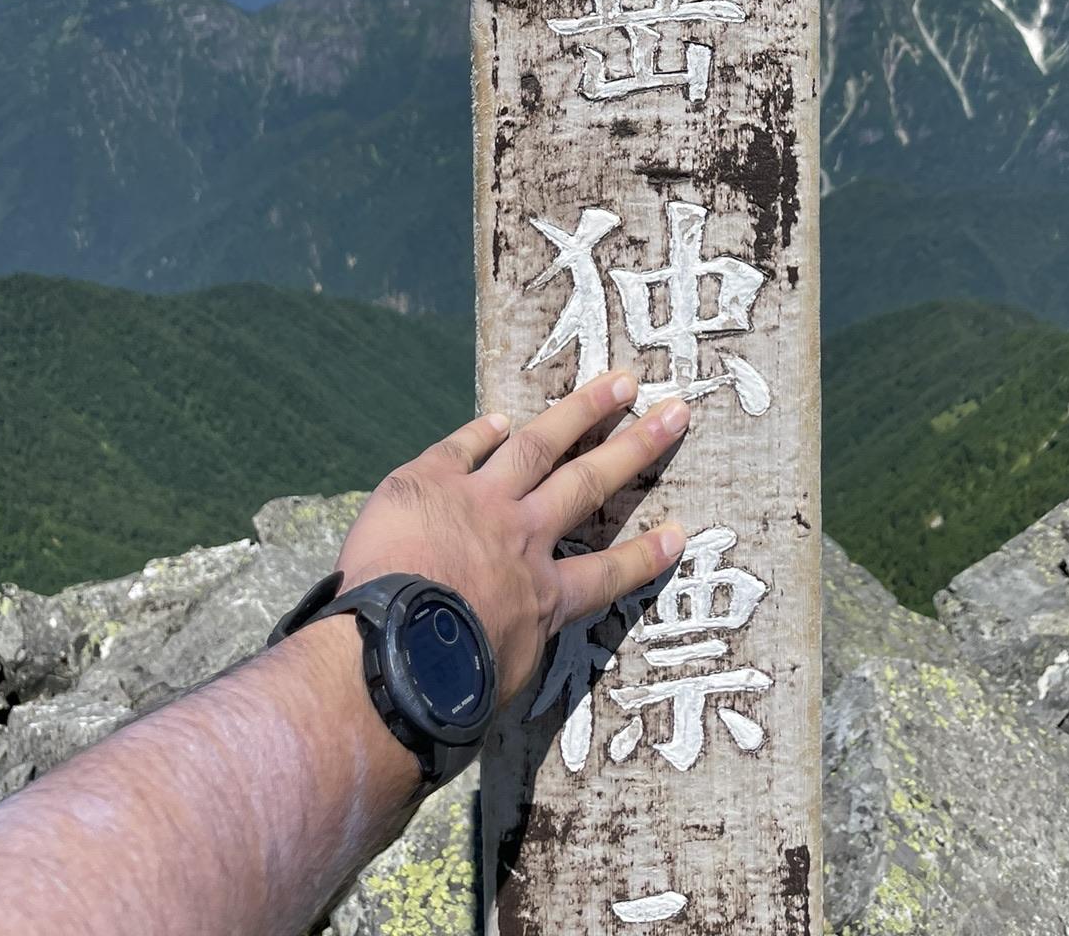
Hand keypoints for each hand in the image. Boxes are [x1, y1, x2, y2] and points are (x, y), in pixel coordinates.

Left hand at [335, 371, 688, 700]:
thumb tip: (502, 651)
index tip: (678, 533)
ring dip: (582, 411)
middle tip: (674, 411)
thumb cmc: (443, 689)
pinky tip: (499, 418)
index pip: (607, 574)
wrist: (390, 654)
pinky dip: (481, 432)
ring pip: (539, 446)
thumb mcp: (498, 681)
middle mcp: (522, 537)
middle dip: (635, 448)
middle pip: (588, 485)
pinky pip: (461, 449)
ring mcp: (479, 503)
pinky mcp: (429, 483)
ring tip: (619, 381)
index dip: (645, 555)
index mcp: (543, 596)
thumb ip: (511, 650)